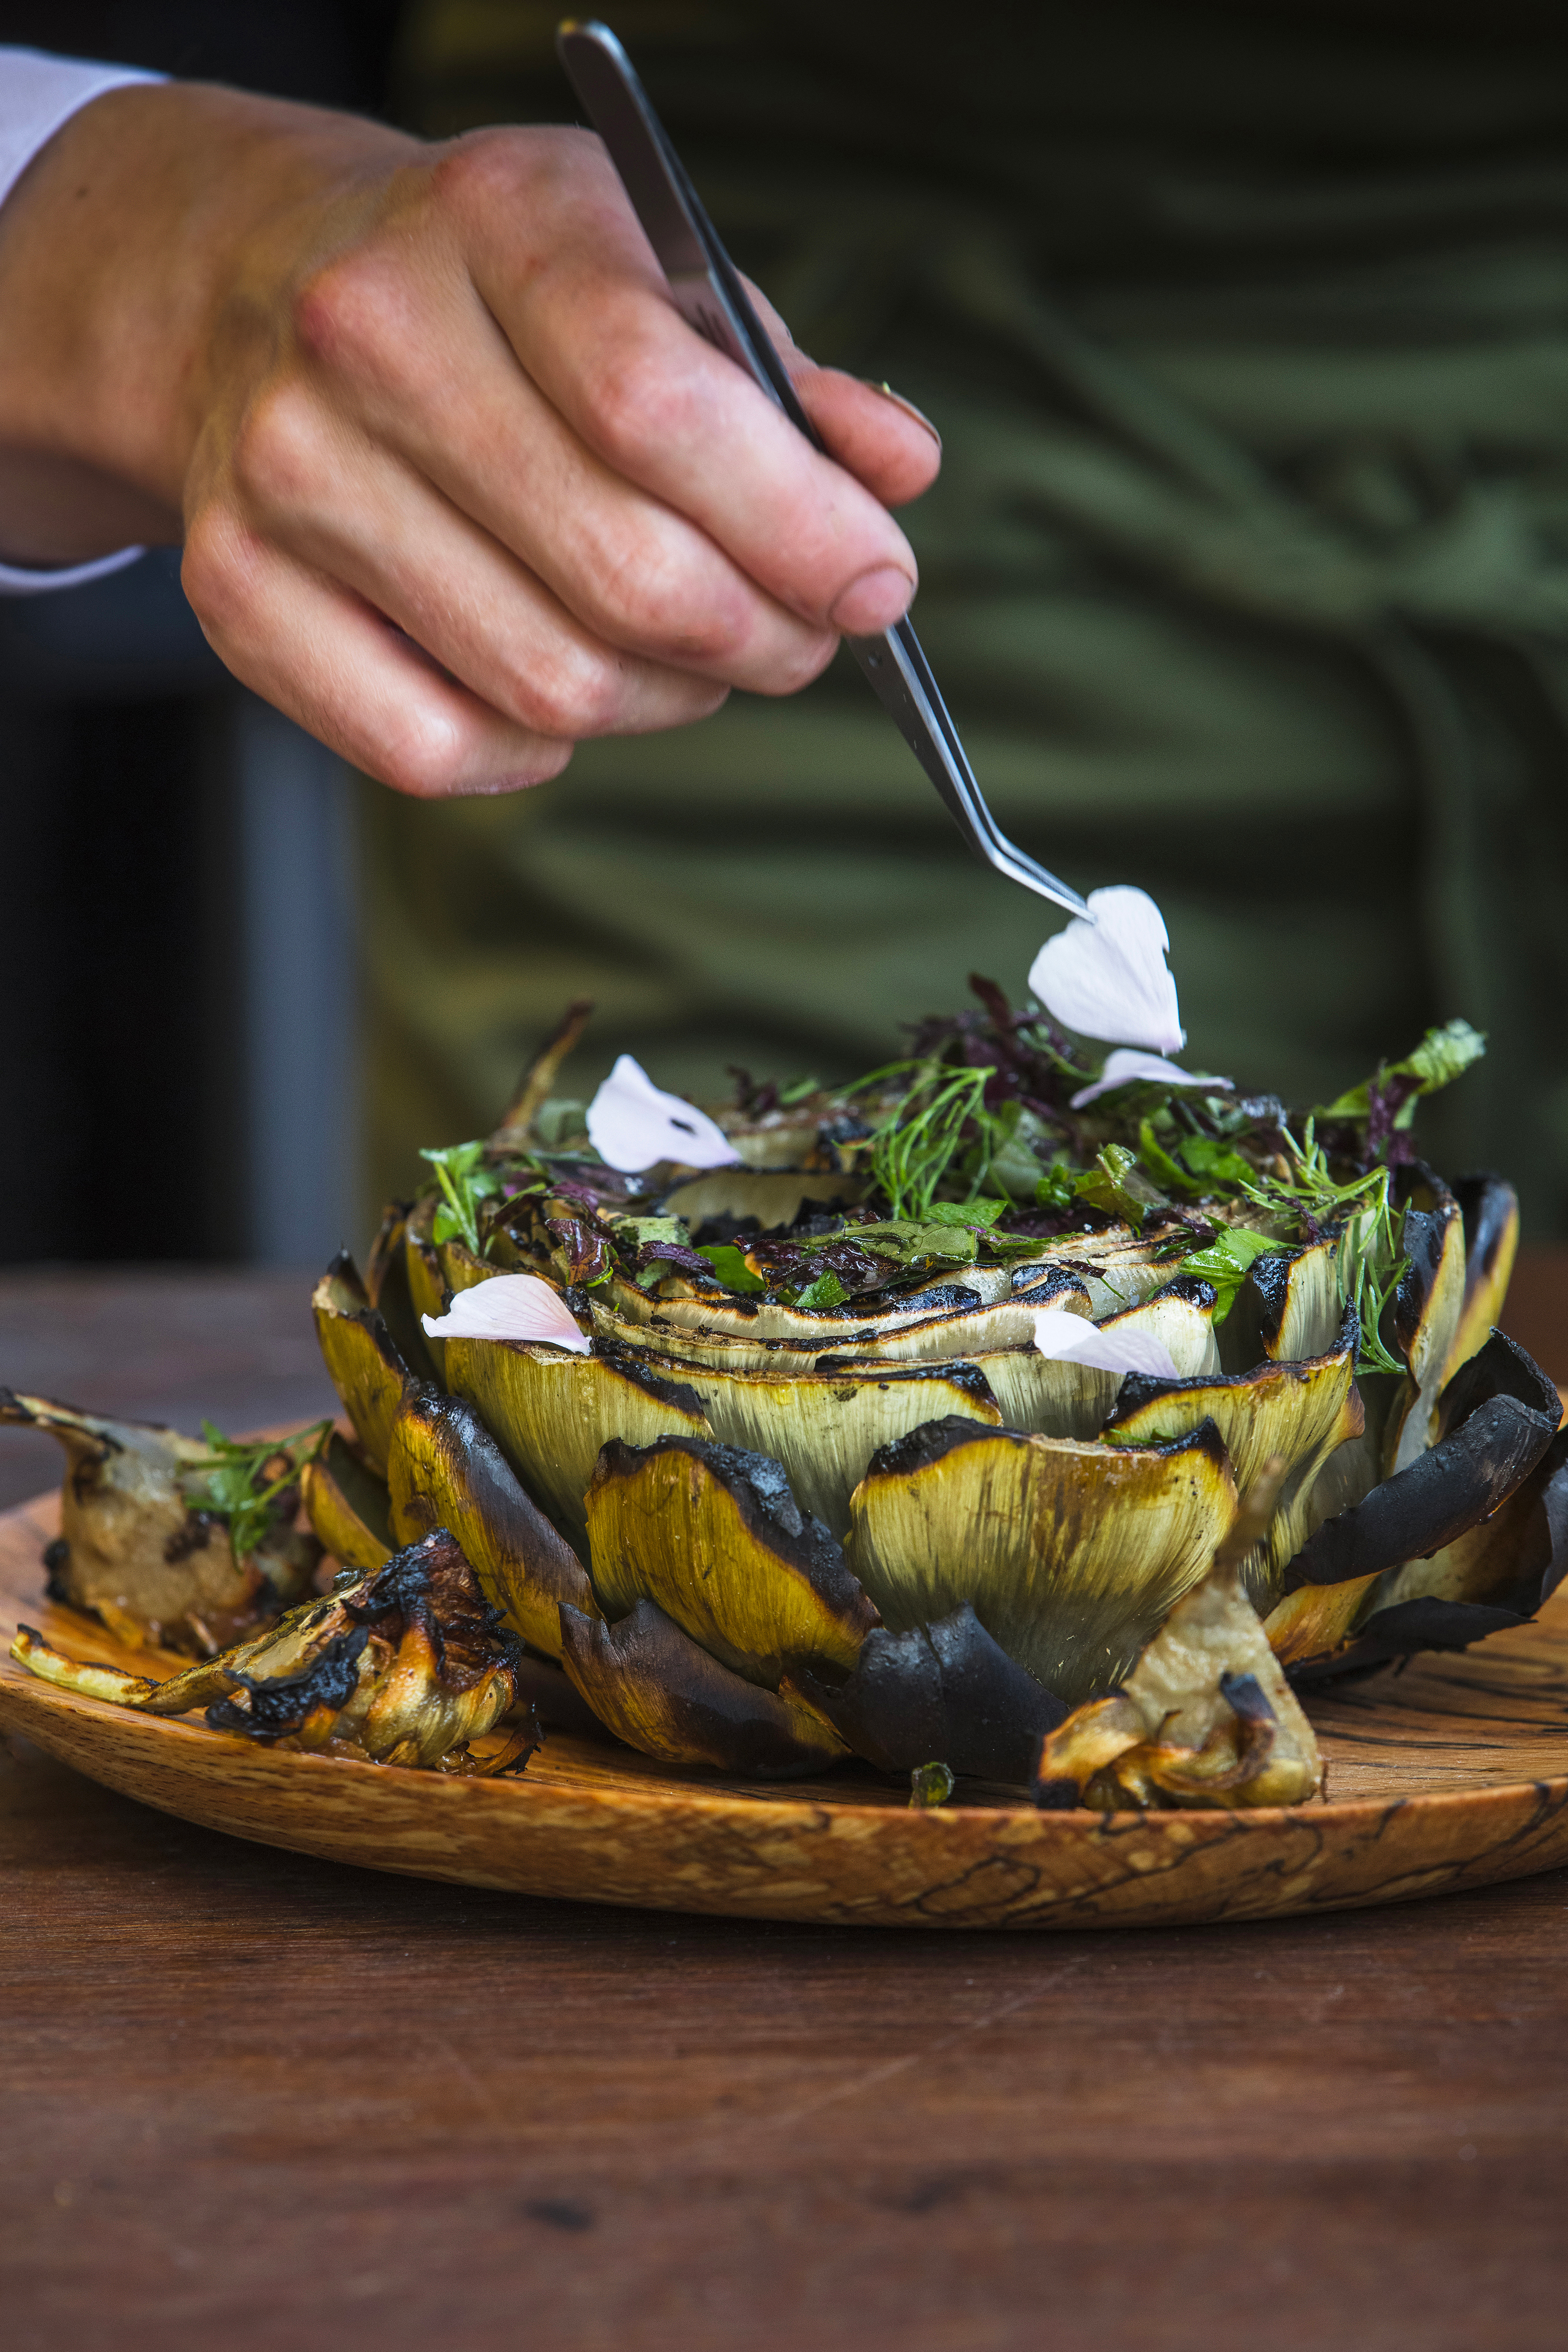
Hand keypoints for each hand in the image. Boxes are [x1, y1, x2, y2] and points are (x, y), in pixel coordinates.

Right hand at [0, 85, 939, 794]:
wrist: (249, 286)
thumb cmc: (488, 292)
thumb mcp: (643, 265)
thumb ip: (781, 375)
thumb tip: (893, 472)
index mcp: (493, 223)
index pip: (662, 410)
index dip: (799, 527)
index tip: (875, 584)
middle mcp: (370, 339)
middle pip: (622, 574)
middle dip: (758, 638)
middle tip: (798, 639)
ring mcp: (289, 473)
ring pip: (545, 684)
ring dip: (659, 701)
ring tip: (685, 657)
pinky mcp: (238, 591)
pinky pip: (432, 751)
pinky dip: (527, 752)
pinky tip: (553, 693)